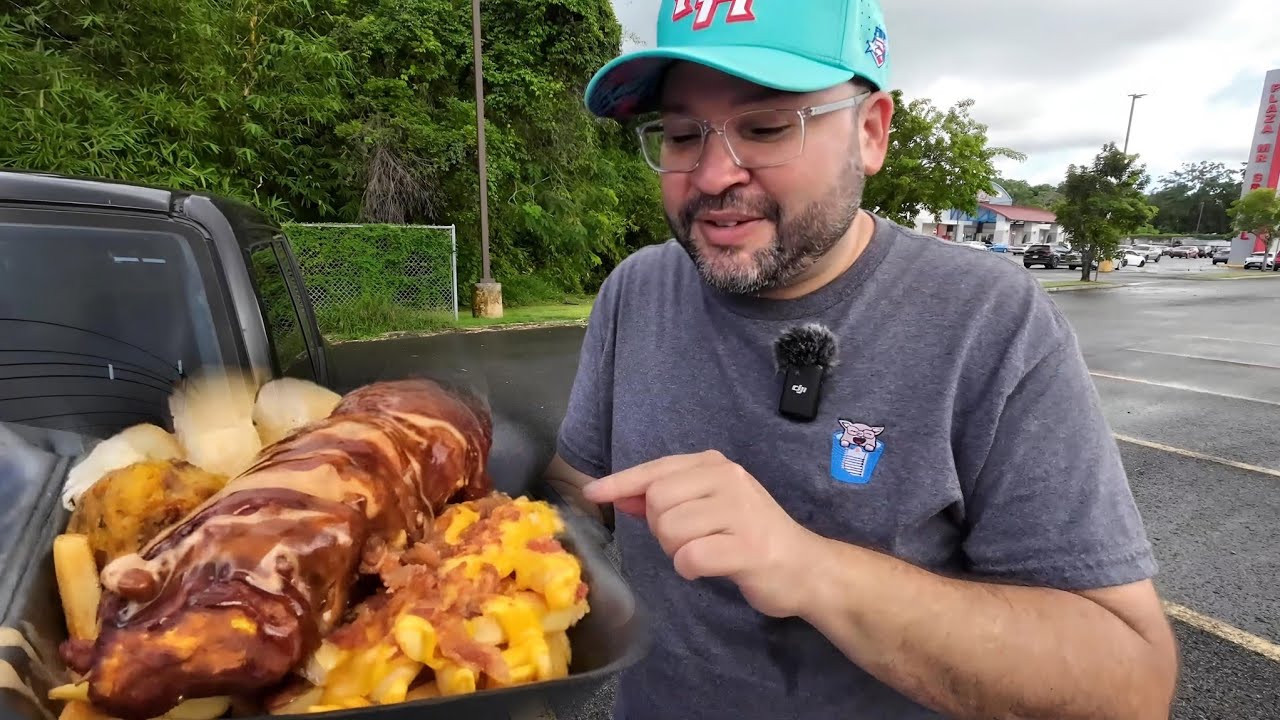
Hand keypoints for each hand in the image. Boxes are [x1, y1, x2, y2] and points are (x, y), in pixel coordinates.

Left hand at [582, 450, 821, 617]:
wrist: (806, 567)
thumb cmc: (751, 535)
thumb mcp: (709, 506)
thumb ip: (667, 499)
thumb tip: (619, 495)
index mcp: (715, 464)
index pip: (655, 470)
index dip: (619, 483)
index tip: (593, 493)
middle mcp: (727, 478)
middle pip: (656, 500)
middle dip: (660, 528)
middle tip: (688, 539)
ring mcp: (739, 511)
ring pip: (670, 529)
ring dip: (676, 550)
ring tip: (704, 552)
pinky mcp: (746, 546)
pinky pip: (690, 557)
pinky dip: (690, 569)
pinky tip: (710, 567)